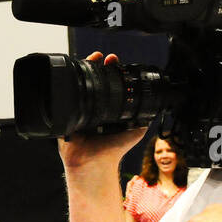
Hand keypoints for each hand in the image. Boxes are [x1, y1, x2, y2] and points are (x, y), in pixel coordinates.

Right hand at [56, 53, 148, 169]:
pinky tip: (72, 76)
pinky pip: (64, 101)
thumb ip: (145, 119)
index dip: (111, 71)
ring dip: (82, 72)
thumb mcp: (136, 131)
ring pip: (78, 87)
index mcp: (107, 109)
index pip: (108, 84)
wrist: (94, 163)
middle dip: (97, 66)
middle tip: (102, 57)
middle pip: (93, 81)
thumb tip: (157, 108)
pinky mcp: (66, 118)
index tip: (114, 61)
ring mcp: (78, 112)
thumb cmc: (114, 151)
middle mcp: (93, 108)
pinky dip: (67, 88)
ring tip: (89, 59)